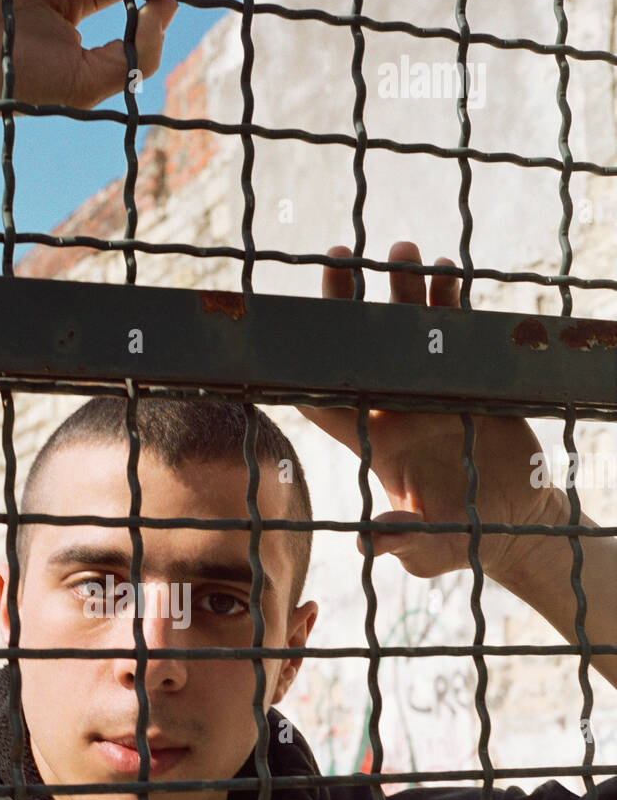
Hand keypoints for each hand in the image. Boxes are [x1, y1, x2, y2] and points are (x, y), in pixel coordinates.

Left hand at [296, 241, 557, 585]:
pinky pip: (455, 331)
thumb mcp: (429, 549)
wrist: (513, 523)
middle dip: (347, 303)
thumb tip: (368, 544)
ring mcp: (431, 389)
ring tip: (401, 250)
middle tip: (337, 258)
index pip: (327, 400)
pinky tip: (445, 267)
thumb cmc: (458, 541)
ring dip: (403, 288)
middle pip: (361, 347)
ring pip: (408, 329)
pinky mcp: (468, 379)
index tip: (286, 336)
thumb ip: (401, 543)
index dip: (305, 370)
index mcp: (375, 442)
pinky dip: (451, 299)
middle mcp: (396, 406)